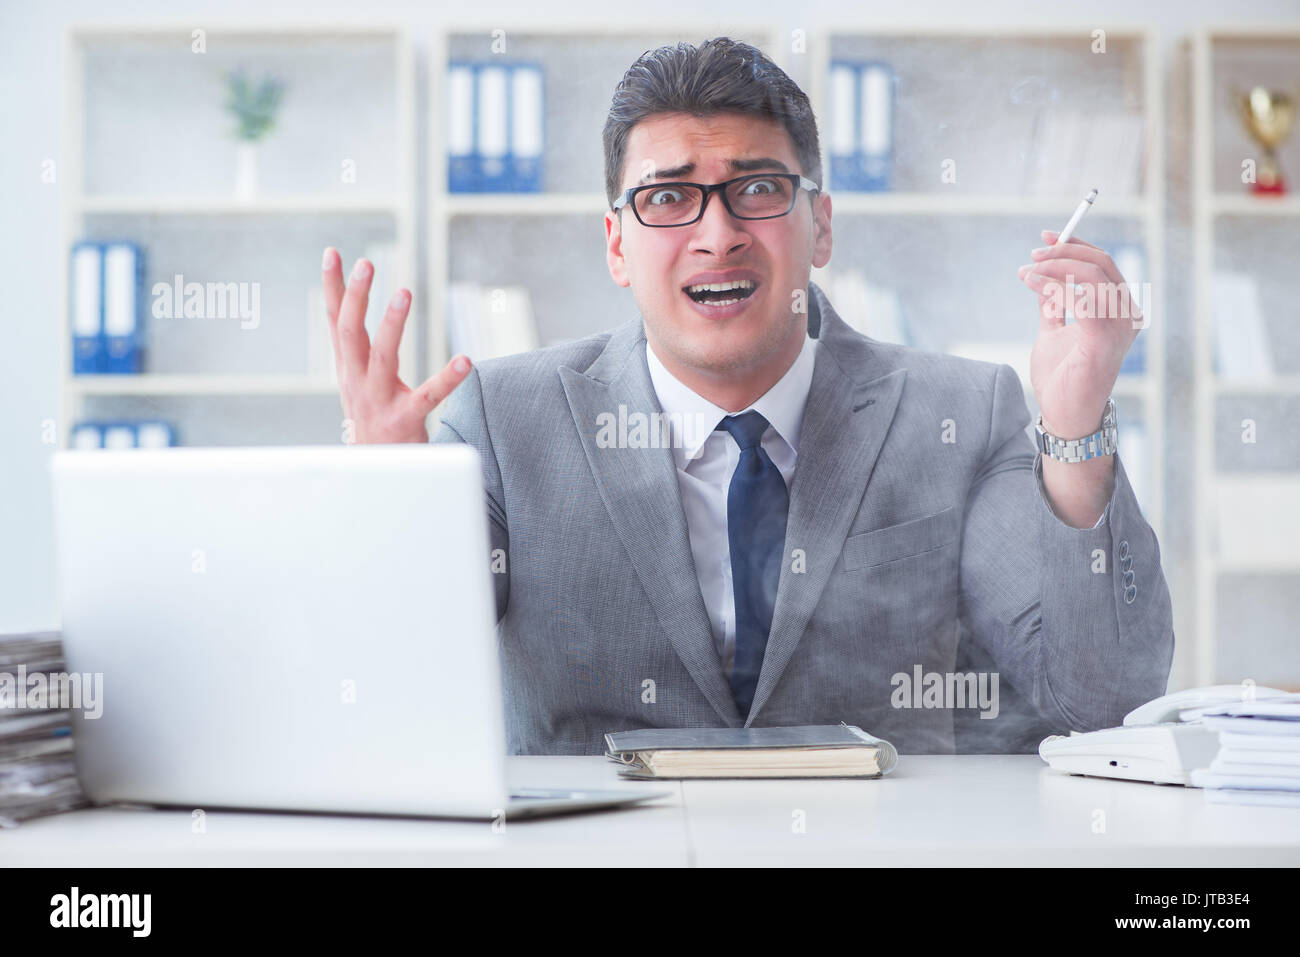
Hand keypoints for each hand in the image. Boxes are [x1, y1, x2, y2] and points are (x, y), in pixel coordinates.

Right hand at [322, 247, 471, 443]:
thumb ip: (355, 348)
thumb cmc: (372, 422)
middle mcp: (358, 382)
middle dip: (355, 297)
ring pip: (382, 356)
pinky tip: (467, 361)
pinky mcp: (405, 420)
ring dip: (391, 323)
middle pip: (350, 333)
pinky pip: (428, 396)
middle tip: (366, 263)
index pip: (335, 322)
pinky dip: (448, 378)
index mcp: (347, 370)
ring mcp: (379, 402)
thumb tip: (346, 307)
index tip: (332, 253)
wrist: (375, 474)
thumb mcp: (356, 383)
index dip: (332, 288)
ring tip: (404, 292)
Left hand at [1017, 230, 1141, 438]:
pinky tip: (1034, 285)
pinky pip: (1085, 300)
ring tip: (1027, 272)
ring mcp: (1120, 327)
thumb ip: (1053, 304)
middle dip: (1064, 251)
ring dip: (1055, 268)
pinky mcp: (1105, 340)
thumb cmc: (1063, 376)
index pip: (1102, 264)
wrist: (1064, 414)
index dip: (1075, 245)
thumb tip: (1041, 277)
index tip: (1045, 237)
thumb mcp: (1053, 331)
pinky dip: (1057, 287)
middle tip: (1033, 254)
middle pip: (1100, 263)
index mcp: (1117, 309)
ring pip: (1092, 277)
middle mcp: (1126, 314)